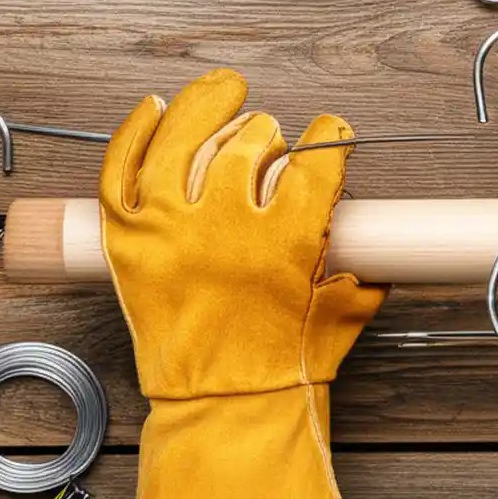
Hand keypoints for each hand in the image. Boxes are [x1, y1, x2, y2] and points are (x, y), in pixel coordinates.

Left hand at [100, 69, 385, 498]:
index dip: (329, 137)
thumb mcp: (341, 311)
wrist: (221, 407)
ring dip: (207, 107)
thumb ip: (360, 266)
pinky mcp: (127, 243)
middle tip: (270, 137)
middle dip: (268, 133)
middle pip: (248, 145)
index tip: (331, 132)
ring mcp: (166, 234)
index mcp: (283, 248)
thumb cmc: (281, 367)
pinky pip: (121, 169)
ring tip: (225, 91)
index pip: (313, 164)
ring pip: (181, 140)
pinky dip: (135, 132)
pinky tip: (155, 107)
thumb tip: (376, 235)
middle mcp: (222, 233)